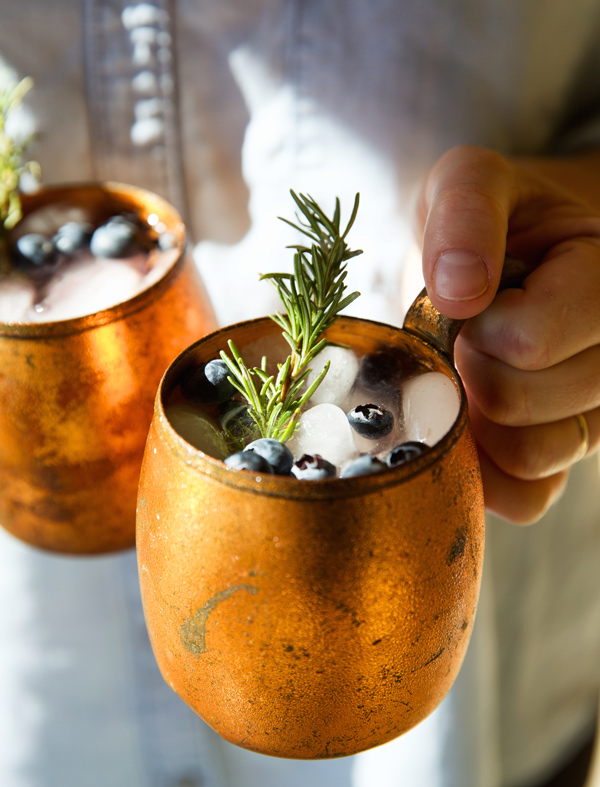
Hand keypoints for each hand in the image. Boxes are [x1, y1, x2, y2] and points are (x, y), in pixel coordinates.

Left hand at [415, 145, 599, 523]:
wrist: (509, 254)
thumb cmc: (493, 220)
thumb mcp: (469, 184)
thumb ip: (466, 217)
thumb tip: (461, 291)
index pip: (529, 341)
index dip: (474, 329)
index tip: (466, 302)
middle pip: (518, 401)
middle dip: (468, 369)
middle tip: (465, 337)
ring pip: (527, 453)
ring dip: (476, 416)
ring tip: (475, 369)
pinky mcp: (570, 451)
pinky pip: (529, 497)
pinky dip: (487, 473)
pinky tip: (475, 426)